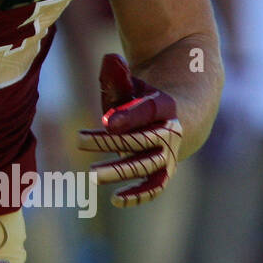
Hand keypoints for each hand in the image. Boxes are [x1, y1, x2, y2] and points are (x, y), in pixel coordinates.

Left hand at [77, 54, 182, 206]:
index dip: (129, 116)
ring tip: (91, 175)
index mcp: (165, 106)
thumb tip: (110, 61)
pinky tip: (115, 201)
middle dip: (109, 143)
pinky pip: (155, 186)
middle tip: (78, 141)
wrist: (185, 116)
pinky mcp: (164, 171)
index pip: (147, 112)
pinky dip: (139, 195)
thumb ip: (119, 77)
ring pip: (146, 165)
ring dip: (119, 171)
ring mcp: (168, 154)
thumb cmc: (146, 98)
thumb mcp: (134, 84)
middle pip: (141, 140)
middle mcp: (170, 132)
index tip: (106, 121)